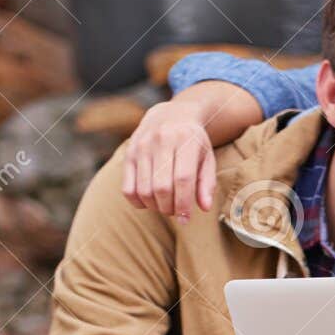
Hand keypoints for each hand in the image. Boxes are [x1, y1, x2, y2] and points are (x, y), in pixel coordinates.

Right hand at [121, 98, 217, 219]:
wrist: (171, 115)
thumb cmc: (193, 142)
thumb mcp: (207, 158)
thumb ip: (207, 183)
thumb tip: (204, 208)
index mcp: (185, 141)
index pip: (183, 179)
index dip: (183, 203)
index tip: (185, 219)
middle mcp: (161, 141)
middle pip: (161, 187)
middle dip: (169, 207)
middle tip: (176, 212)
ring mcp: (142, 147)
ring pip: (144, 189)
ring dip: (155, 206)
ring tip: (165, 206)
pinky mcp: (129, 153)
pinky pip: (127, 186)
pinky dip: (137, 201)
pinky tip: (148, 202)